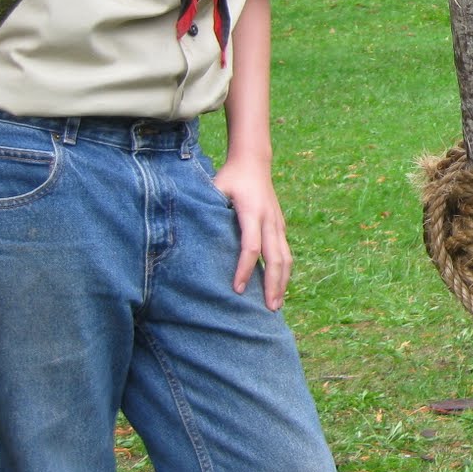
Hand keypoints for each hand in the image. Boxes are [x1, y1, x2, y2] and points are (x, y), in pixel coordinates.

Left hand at [213, 158, 292, 310]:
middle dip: (273, 284)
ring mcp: (278, 223)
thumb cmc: (230, 178)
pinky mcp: (281, 226)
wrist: (254, 162)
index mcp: (252, 212)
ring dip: (283, 282)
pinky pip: (285, 252)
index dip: (245, 269)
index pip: (251, 246)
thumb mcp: (215, 189)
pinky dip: (284, 272)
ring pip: (286, 257)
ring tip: (276, 305)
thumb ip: (207, 210)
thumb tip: (186, 236)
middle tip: (268, 309)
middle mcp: (269, 220)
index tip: (238, 289)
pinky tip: (279, 287)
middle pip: (276, 257)